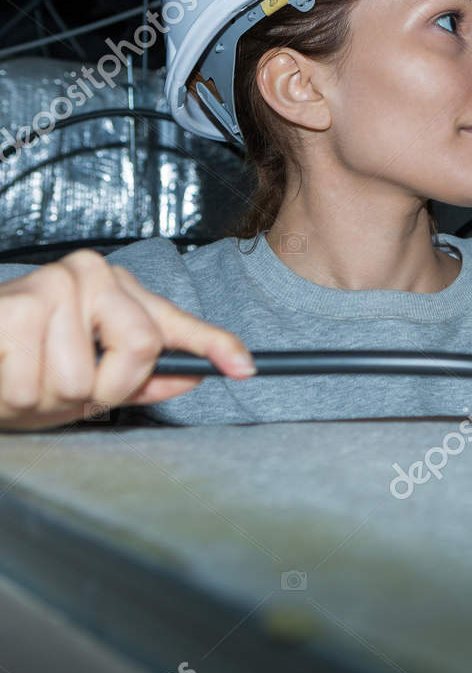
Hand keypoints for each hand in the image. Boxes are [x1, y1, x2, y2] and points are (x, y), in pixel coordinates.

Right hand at [0, 250, 253, 431]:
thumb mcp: (97, 375)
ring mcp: (49, 286)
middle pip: (140, 349)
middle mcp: (87, 274)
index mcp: (115, 285)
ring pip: (82, 378)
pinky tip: (5, 375)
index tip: (246, 367)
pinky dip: (16, 396)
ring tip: (30, 379)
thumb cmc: (29, 363)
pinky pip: (34, 382)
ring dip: (51, 397)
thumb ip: (152, 376)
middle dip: (105, 389)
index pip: (172, 324)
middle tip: (68, 388)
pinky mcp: (10, 309)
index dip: (215, 346)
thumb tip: (206, 372)